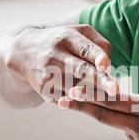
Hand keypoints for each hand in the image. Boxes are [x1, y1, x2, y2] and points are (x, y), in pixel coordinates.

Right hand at [0, 24, 120, 106]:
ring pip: (75, 88)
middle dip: (98, 80)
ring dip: (94, 95)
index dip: (96, 57)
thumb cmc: (61, 41)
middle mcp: (56, 56)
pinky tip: (92, 106)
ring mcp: (48, 75)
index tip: (106, 65)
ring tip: (111, 99)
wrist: (23, 52)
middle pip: (80, 70)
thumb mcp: (78, 32)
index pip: (84, 48)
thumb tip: (110, 66)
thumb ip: (99, 44)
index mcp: (67, 38)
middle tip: (115, 89)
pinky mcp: (45, 90)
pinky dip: (79, 103)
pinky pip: (66, 100)